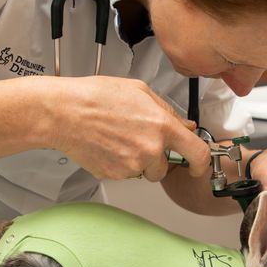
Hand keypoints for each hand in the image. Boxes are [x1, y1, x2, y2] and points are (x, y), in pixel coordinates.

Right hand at [48, 77, 210, 181]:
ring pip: (144, 171)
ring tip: (118, 139)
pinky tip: (107, 145)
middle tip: (138, 140)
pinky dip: (119, 164)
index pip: (197, 153)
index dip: (202, 163)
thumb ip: (168, 111)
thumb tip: (186, 125)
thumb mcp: (140, 91)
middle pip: (165, 168)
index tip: (198, 166)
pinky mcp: (114, 175)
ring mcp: (132, 165)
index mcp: (162, 126)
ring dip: (138, 162)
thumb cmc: (97, 97)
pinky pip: (125, 174)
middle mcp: (150, 149)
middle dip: (157, 158)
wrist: (64, 112)